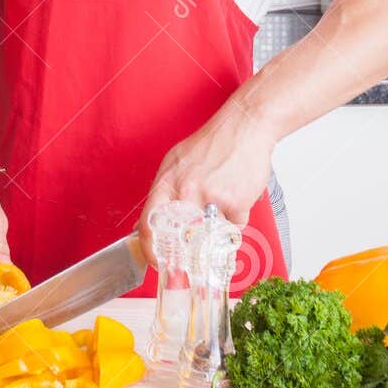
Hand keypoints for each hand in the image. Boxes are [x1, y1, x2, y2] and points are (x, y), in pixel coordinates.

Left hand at [137, 94, 273, 264]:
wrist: (245, 126)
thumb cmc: (213, 143)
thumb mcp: (176, 162)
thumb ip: (163, 193)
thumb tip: (142, 224)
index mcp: (168, 181)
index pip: (147, 224)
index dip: (150, 249)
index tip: (157, 262)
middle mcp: (185, 190)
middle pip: (183, 237)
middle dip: (191, 246)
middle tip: (197, 246)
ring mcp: (210, 197)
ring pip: (212, 233)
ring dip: (219, 224)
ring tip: (224, 199)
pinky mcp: (234, 202)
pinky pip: (235, 225)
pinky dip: (238, 215)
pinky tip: (238, 193)